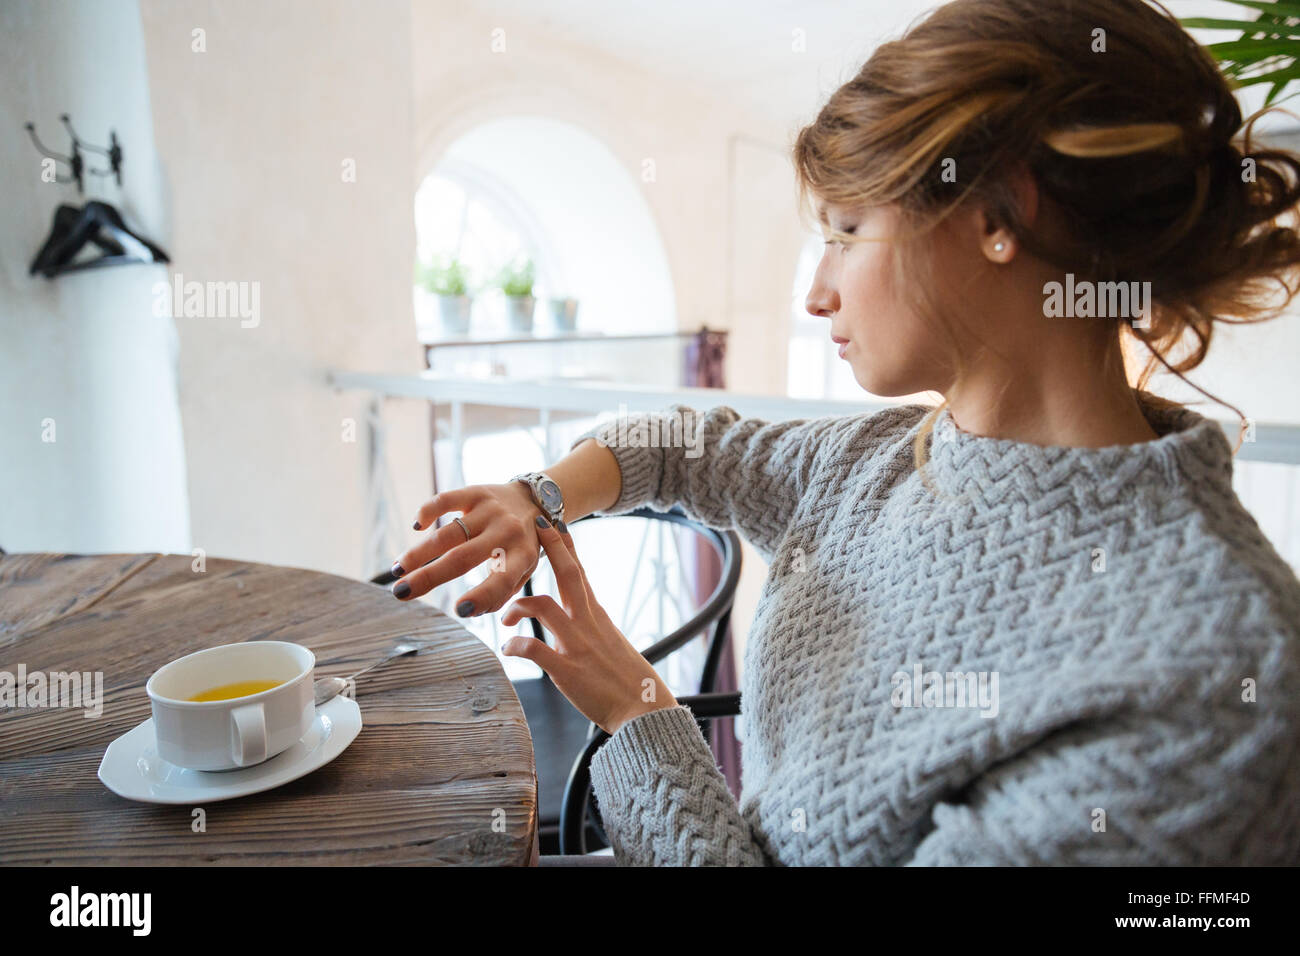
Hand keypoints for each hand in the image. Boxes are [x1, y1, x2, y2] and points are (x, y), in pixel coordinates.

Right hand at [390, 482, 542, 616]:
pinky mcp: (476, 492)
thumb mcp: (525, 570)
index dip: (482, 596)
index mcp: (522, 556)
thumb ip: (502, 592)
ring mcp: (490, 511)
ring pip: (449, 534)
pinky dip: (428, 510)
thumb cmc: (523, 546)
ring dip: (419, 552)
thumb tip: (472, 611)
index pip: (502, 579)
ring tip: (398, 570)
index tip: (460, 612)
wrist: (536, 500)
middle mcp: (507, 532)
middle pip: (462, 557)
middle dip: (429, 577)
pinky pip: (447, 499)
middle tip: (401, 593)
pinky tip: (417, 526)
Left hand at [500, 516, 677, 735]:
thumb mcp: (612, 645)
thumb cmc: (629, 681)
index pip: (580, 573)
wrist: (644, 710)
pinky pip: (533, 649)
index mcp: (598, 616)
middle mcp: (588, 623)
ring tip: (508, 618)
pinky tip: (509, 649)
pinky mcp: (566, 670)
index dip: (567, 547)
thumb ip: (590, 631)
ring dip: (519, 606)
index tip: (555, 523)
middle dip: (552, 546)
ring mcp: (577, 645)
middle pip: (568, 574)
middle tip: (536, 523)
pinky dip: (515, 646)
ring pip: (543, 606)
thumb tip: (572, 628)